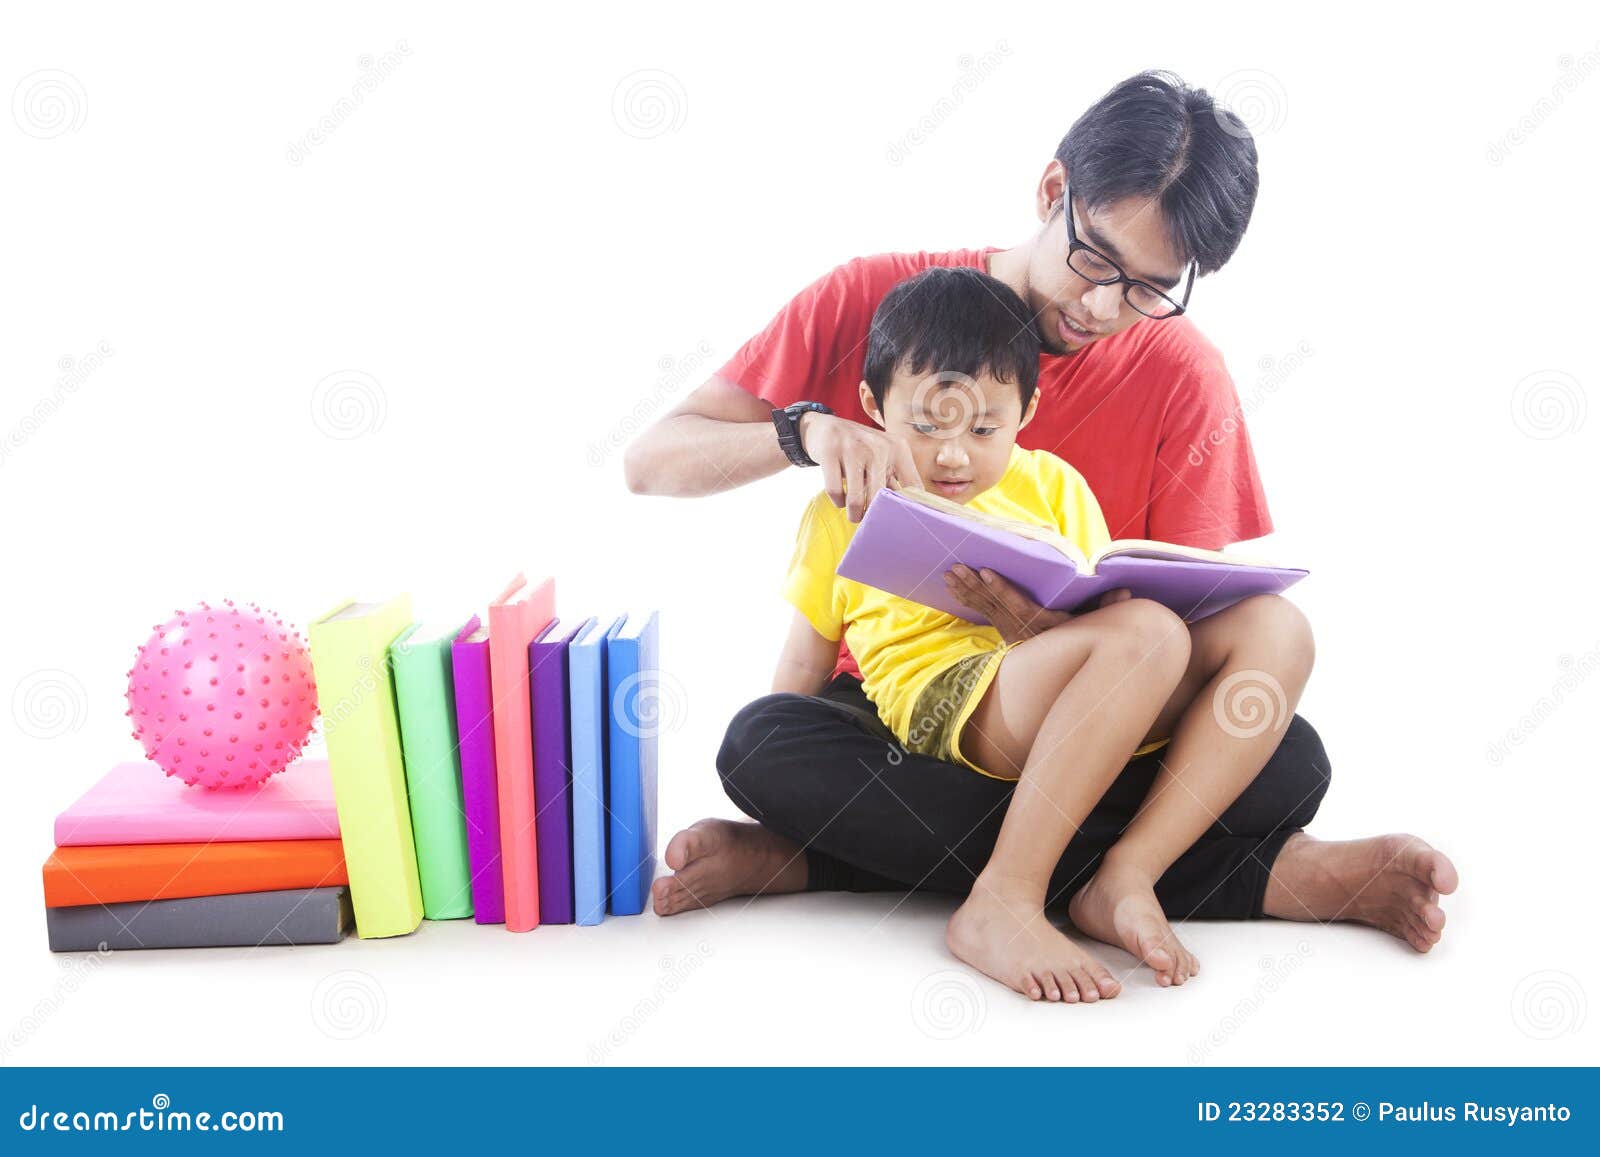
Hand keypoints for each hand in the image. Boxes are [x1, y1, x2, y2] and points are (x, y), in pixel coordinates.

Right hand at [798, 412, 923, 521]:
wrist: (827, 427)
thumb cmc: (861, 450)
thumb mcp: (883, 458)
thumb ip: (896, 481)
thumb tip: (909, 513)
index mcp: (898, 448)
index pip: (913, 486)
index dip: (909, 509)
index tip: (901, 522)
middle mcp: (878, 447)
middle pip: (881, 499)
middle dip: (874, 516)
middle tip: (870, 521)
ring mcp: (853, 448)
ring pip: (856, 500)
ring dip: (855, 514)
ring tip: (855, 515)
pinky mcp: (831, 452)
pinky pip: (836, 491)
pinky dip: (838, 501)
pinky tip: (840, 499)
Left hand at [944, 566, 1131, 644]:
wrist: (1073, 661)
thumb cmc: (1087, 632)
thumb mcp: (1097, 621)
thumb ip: (1108, 606)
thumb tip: (1125, 592)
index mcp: (1044, 624)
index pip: (1019, 606)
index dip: (1001, 589)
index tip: (986, 571)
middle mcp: (1025, 631)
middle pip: (995, 607)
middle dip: (974, 587)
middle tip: (955, 567)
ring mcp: (1012, 633)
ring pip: (985, 609)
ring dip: (966, 591)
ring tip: (949, 573)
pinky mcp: (1005, 630)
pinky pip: (983, 613)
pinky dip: (967, 599)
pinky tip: (952, 586)